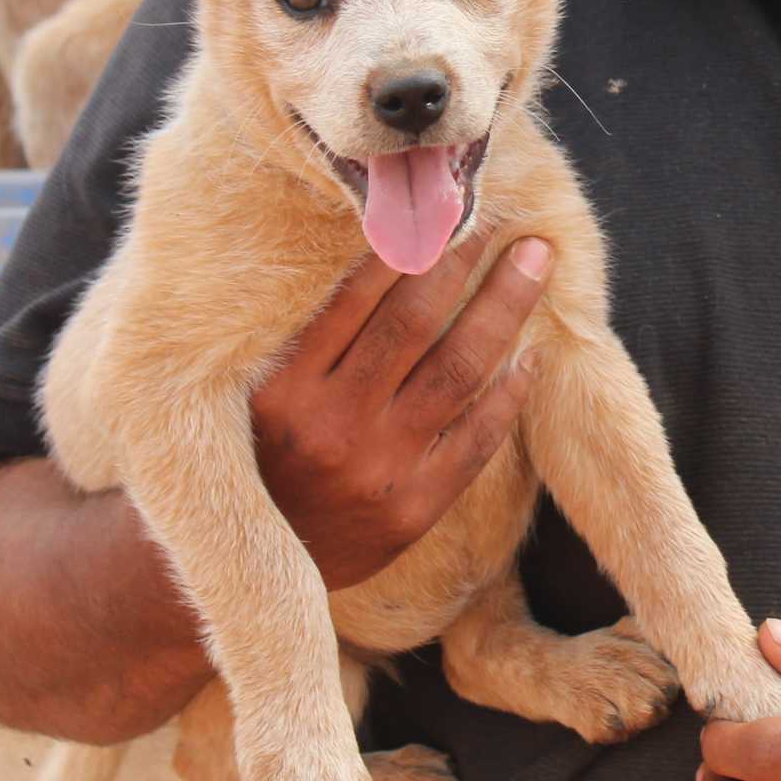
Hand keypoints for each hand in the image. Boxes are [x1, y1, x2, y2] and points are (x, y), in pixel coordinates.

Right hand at [250, 229, 552, 587]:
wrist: (244, 571)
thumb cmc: (251, 461)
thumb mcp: (244, 397)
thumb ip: (294, 336)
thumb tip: (367, 244)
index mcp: (282, 388)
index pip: (355, 296)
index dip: (407, 247)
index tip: (440, 209)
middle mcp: (330, 425)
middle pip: (416, 323)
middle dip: (466, 262)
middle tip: (504, 219)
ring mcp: (377, 471)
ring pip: (458, 371)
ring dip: (505, 309)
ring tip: (536, 263)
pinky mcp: (412, 511)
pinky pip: (476, 441)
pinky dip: (508, 394)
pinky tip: (530, 356)